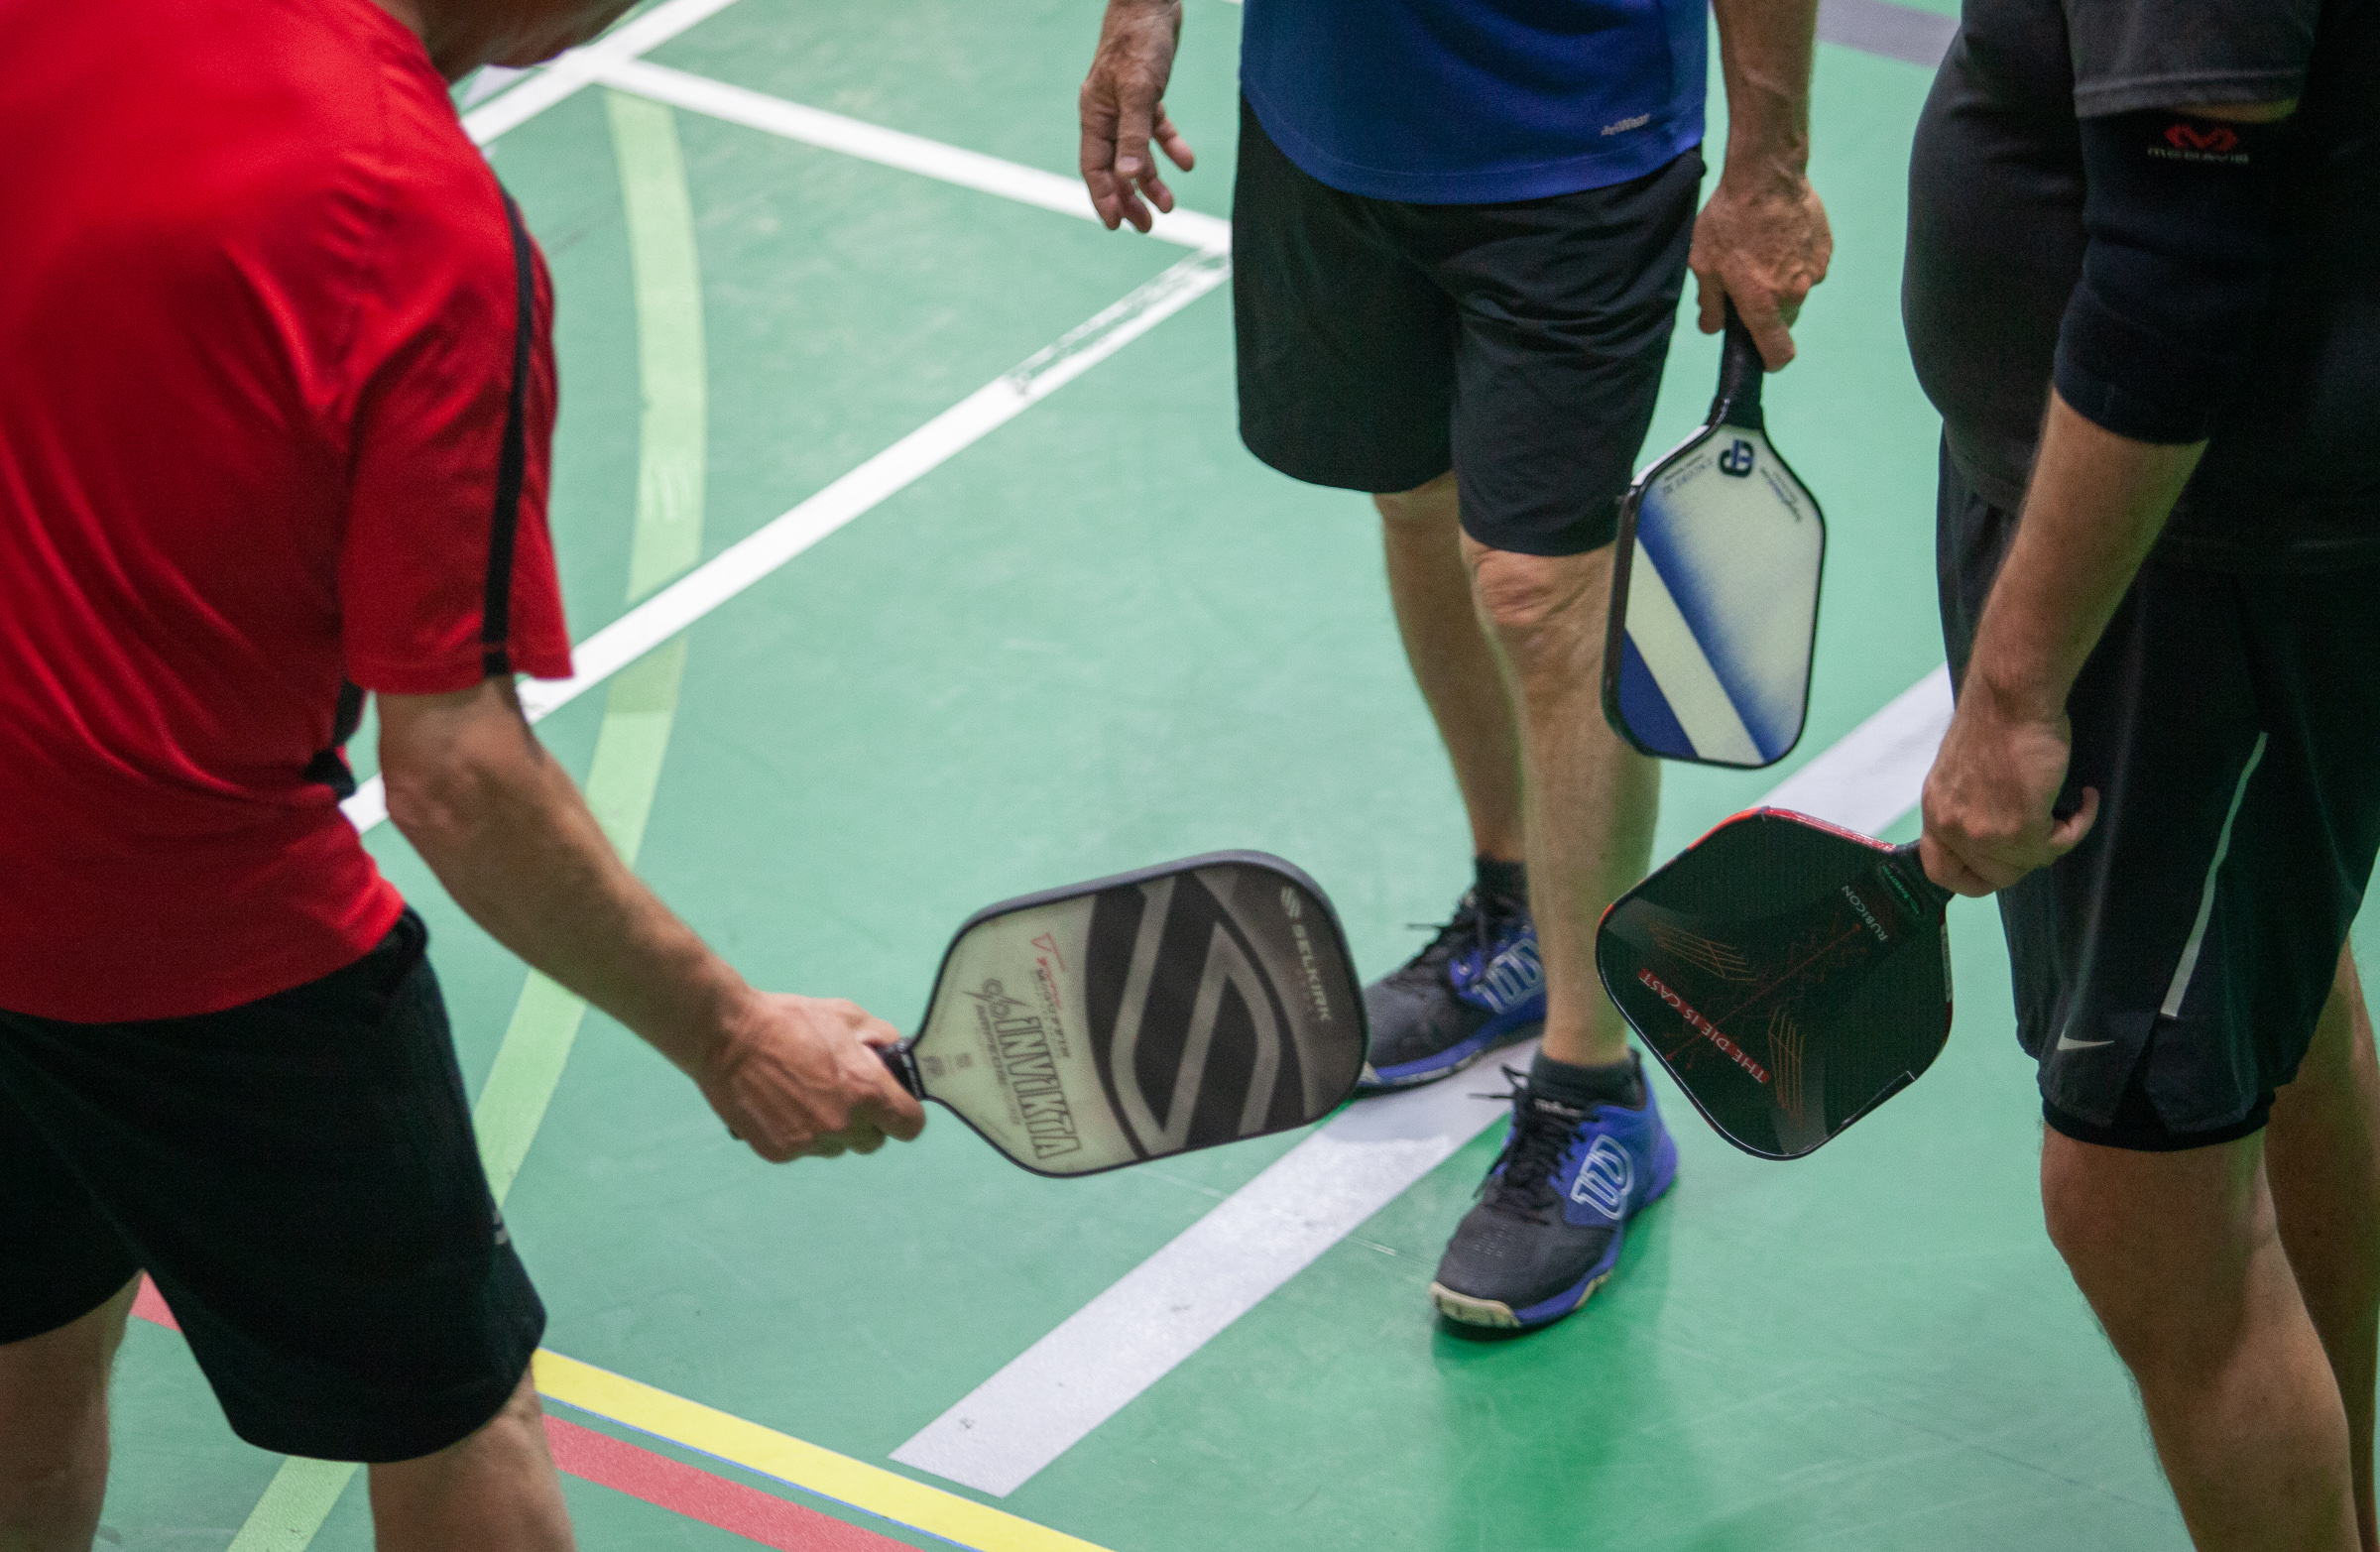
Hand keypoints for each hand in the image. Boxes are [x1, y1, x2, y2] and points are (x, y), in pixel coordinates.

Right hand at [695, 993, 925, 1161]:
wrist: (729, 1037)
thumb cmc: (790, 1021)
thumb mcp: (847, 1016)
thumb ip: (881, 1039)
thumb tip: (895, 1059)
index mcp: (867, 1091)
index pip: (910, 1126)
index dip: (904, 1115)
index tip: (893, 1106)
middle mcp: (843, 1124)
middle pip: (873, 1142)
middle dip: (866, 1122)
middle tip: (844, 1094)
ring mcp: (810, 1142)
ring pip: (837, 1148)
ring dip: (831, 1129)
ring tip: (807, 1096)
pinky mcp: (781, 1152)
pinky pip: (804, 1150)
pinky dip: (798, 1133)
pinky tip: (783, 1106)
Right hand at [1078, 0, 1193, 231]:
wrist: (1152, 1)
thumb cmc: (1139, 42)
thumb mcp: (1139, 92)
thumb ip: (1134, 135)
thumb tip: (1129, 178)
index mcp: (1095, 115)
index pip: (1095, 167)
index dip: (1104, 198)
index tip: (1116, 226)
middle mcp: (1107, 114)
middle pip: (1115, 167)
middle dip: (1129, 199)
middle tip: (1146, 227)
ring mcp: (1127, 105)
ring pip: (1137, 153)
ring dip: (1151, 180)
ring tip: (1169, 207)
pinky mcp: (1147, 93)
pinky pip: (1157, 129)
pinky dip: (1170, 147)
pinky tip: (1186, 163)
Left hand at [1688, 168, 1830, 367]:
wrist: (1766, 176)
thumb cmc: (1729, 220)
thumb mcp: (1703, 264)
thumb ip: (1709, 303)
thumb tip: (1712, 328)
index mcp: (1762, 305)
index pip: (1778, 352)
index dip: (1770, 360)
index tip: (1762, 357)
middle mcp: (1794, 294)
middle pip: (1785, 320)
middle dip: (1768, 312)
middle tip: (1746, 285)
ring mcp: (1814, 271)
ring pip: (1798, 292)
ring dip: (1782, 284)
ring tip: (1762, 252)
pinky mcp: (1825, 249)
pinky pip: (1810, 267)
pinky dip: (1796, 261)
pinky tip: (1779, 237)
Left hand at [1919, 682, 2099, 895]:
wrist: (2011, 698)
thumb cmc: (1996, 720)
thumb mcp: (1964, 771)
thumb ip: (1972, 805)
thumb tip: (1998, 825)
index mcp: (1936, 811)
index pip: (1941, 871)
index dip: (1972, 878)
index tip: (1999, 867)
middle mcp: (1952, 827)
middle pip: (1992, 876)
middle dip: (2026, 858)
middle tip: (2048, 831)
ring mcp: (1985, 832)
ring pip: (2028, 864)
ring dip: (2055, 841)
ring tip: (2069, 811)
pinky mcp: (2021, 827)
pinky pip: (2059, 844)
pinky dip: (2080, 824)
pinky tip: (2086, 800)